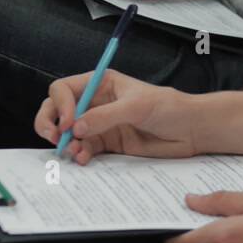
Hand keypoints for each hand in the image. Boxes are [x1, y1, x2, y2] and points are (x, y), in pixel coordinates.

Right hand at [35, 70, 196, 163]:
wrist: (191, 130)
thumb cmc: (170, 108)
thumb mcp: (137, 107)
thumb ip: (106, 116)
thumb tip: (76, 127)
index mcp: (101, 84)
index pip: (64, 89)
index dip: (60, 105)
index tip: (67, 122)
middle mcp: (96, 103)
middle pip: (59, 110)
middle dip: (51, 123)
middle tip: (54, 138)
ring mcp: (101, 124)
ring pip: (70, 133)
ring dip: (66, 143)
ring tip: (74, 153)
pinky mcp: (110, 143)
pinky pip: (86, 148)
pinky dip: (80, 154)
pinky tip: (84, 159)